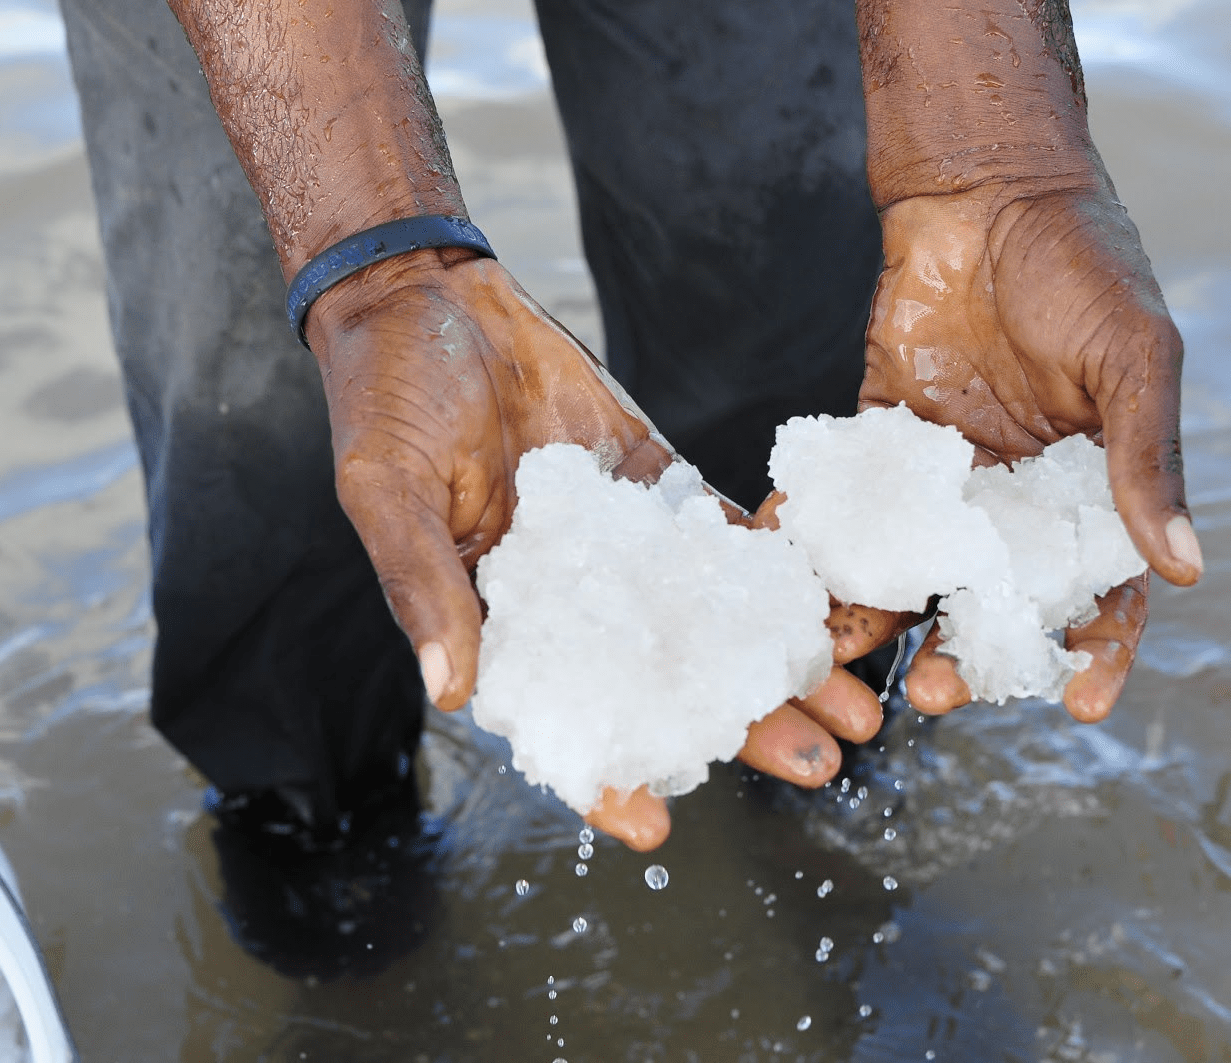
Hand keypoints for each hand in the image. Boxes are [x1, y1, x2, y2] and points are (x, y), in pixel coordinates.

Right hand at [307, 252, 890, 849]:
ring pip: (703, 614)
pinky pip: (718, 531)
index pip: (554, 712)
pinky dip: (770, 566)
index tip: (654, 826)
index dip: (600, 774)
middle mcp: (563, 589)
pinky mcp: (651, 478)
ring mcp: (615, 536)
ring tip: (850, 709)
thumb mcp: (385, 490)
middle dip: (731, 726)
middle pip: (657, 676)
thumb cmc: (383, 396)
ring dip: (772, 661)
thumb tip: (451, 689)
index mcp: (491, 612)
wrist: (428, 295)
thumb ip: (422, 584)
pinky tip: (827, 602)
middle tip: (813, 766)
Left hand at [860, 182, 1200, 720]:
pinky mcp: (871, 439)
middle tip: (936, 689)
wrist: (986, 191)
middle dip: (964, 650)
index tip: (1080, 705)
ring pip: (905, 567)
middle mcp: (1007, 495)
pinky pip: (839, 504)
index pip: (1095, 592)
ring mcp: (936, 473)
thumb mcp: (1132, 361)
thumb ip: (1144, 461)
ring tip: (842, 656)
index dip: (1092, 652)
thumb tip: (1183, 567)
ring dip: (876, 615)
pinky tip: (783, 573)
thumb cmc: (1083, 264)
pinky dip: (810, 538)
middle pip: (985, 599)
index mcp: (1083, 487)